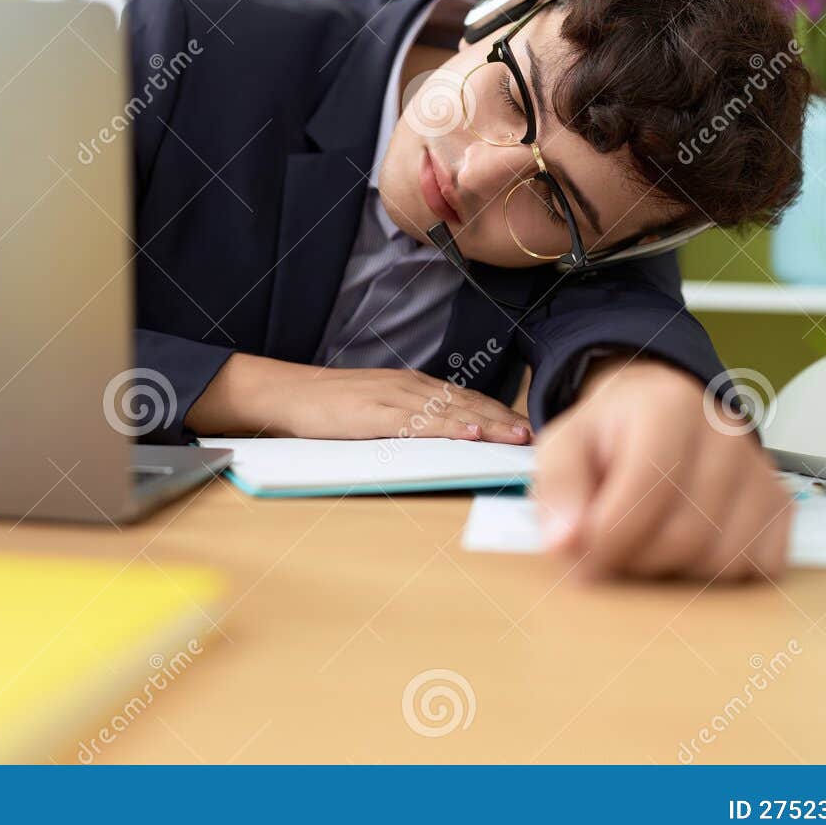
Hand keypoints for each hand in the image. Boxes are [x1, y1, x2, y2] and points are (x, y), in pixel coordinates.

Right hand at [186, 353, 531, 443]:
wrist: (289, 394)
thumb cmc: (332, 406)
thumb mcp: (380, 409)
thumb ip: (412, 419)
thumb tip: (446, 435)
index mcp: (415, 387)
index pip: (468, 400)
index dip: (500, 415)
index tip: (529, 431)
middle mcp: (411, 387)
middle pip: (468, 404)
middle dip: (504, 421)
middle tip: (536, 437)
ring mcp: (393, 398)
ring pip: (450, 410)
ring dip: (487, 424)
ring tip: (516, 437)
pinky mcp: (375, 412)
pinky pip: (417, 420)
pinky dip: (447, 426)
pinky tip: (468, 432)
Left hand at [534, 358, 789, 581]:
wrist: (659, 413)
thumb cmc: (609, 436)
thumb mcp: (565, 445)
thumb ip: (558, 487)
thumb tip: (564, 544)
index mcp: (669, 407)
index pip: (646, 491)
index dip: (607, 540)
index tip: (580, 559)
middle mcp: (726, 433)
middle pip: (685, 536)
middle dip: (636, 561)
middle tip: (611, 553)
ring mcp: (761, 469)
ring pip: (723, 559)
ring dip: (675, 572)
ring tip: (647, 543)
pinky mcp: (782, 503)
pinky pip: (760, 567)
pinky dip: (719, 575)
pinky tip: (688, 549)